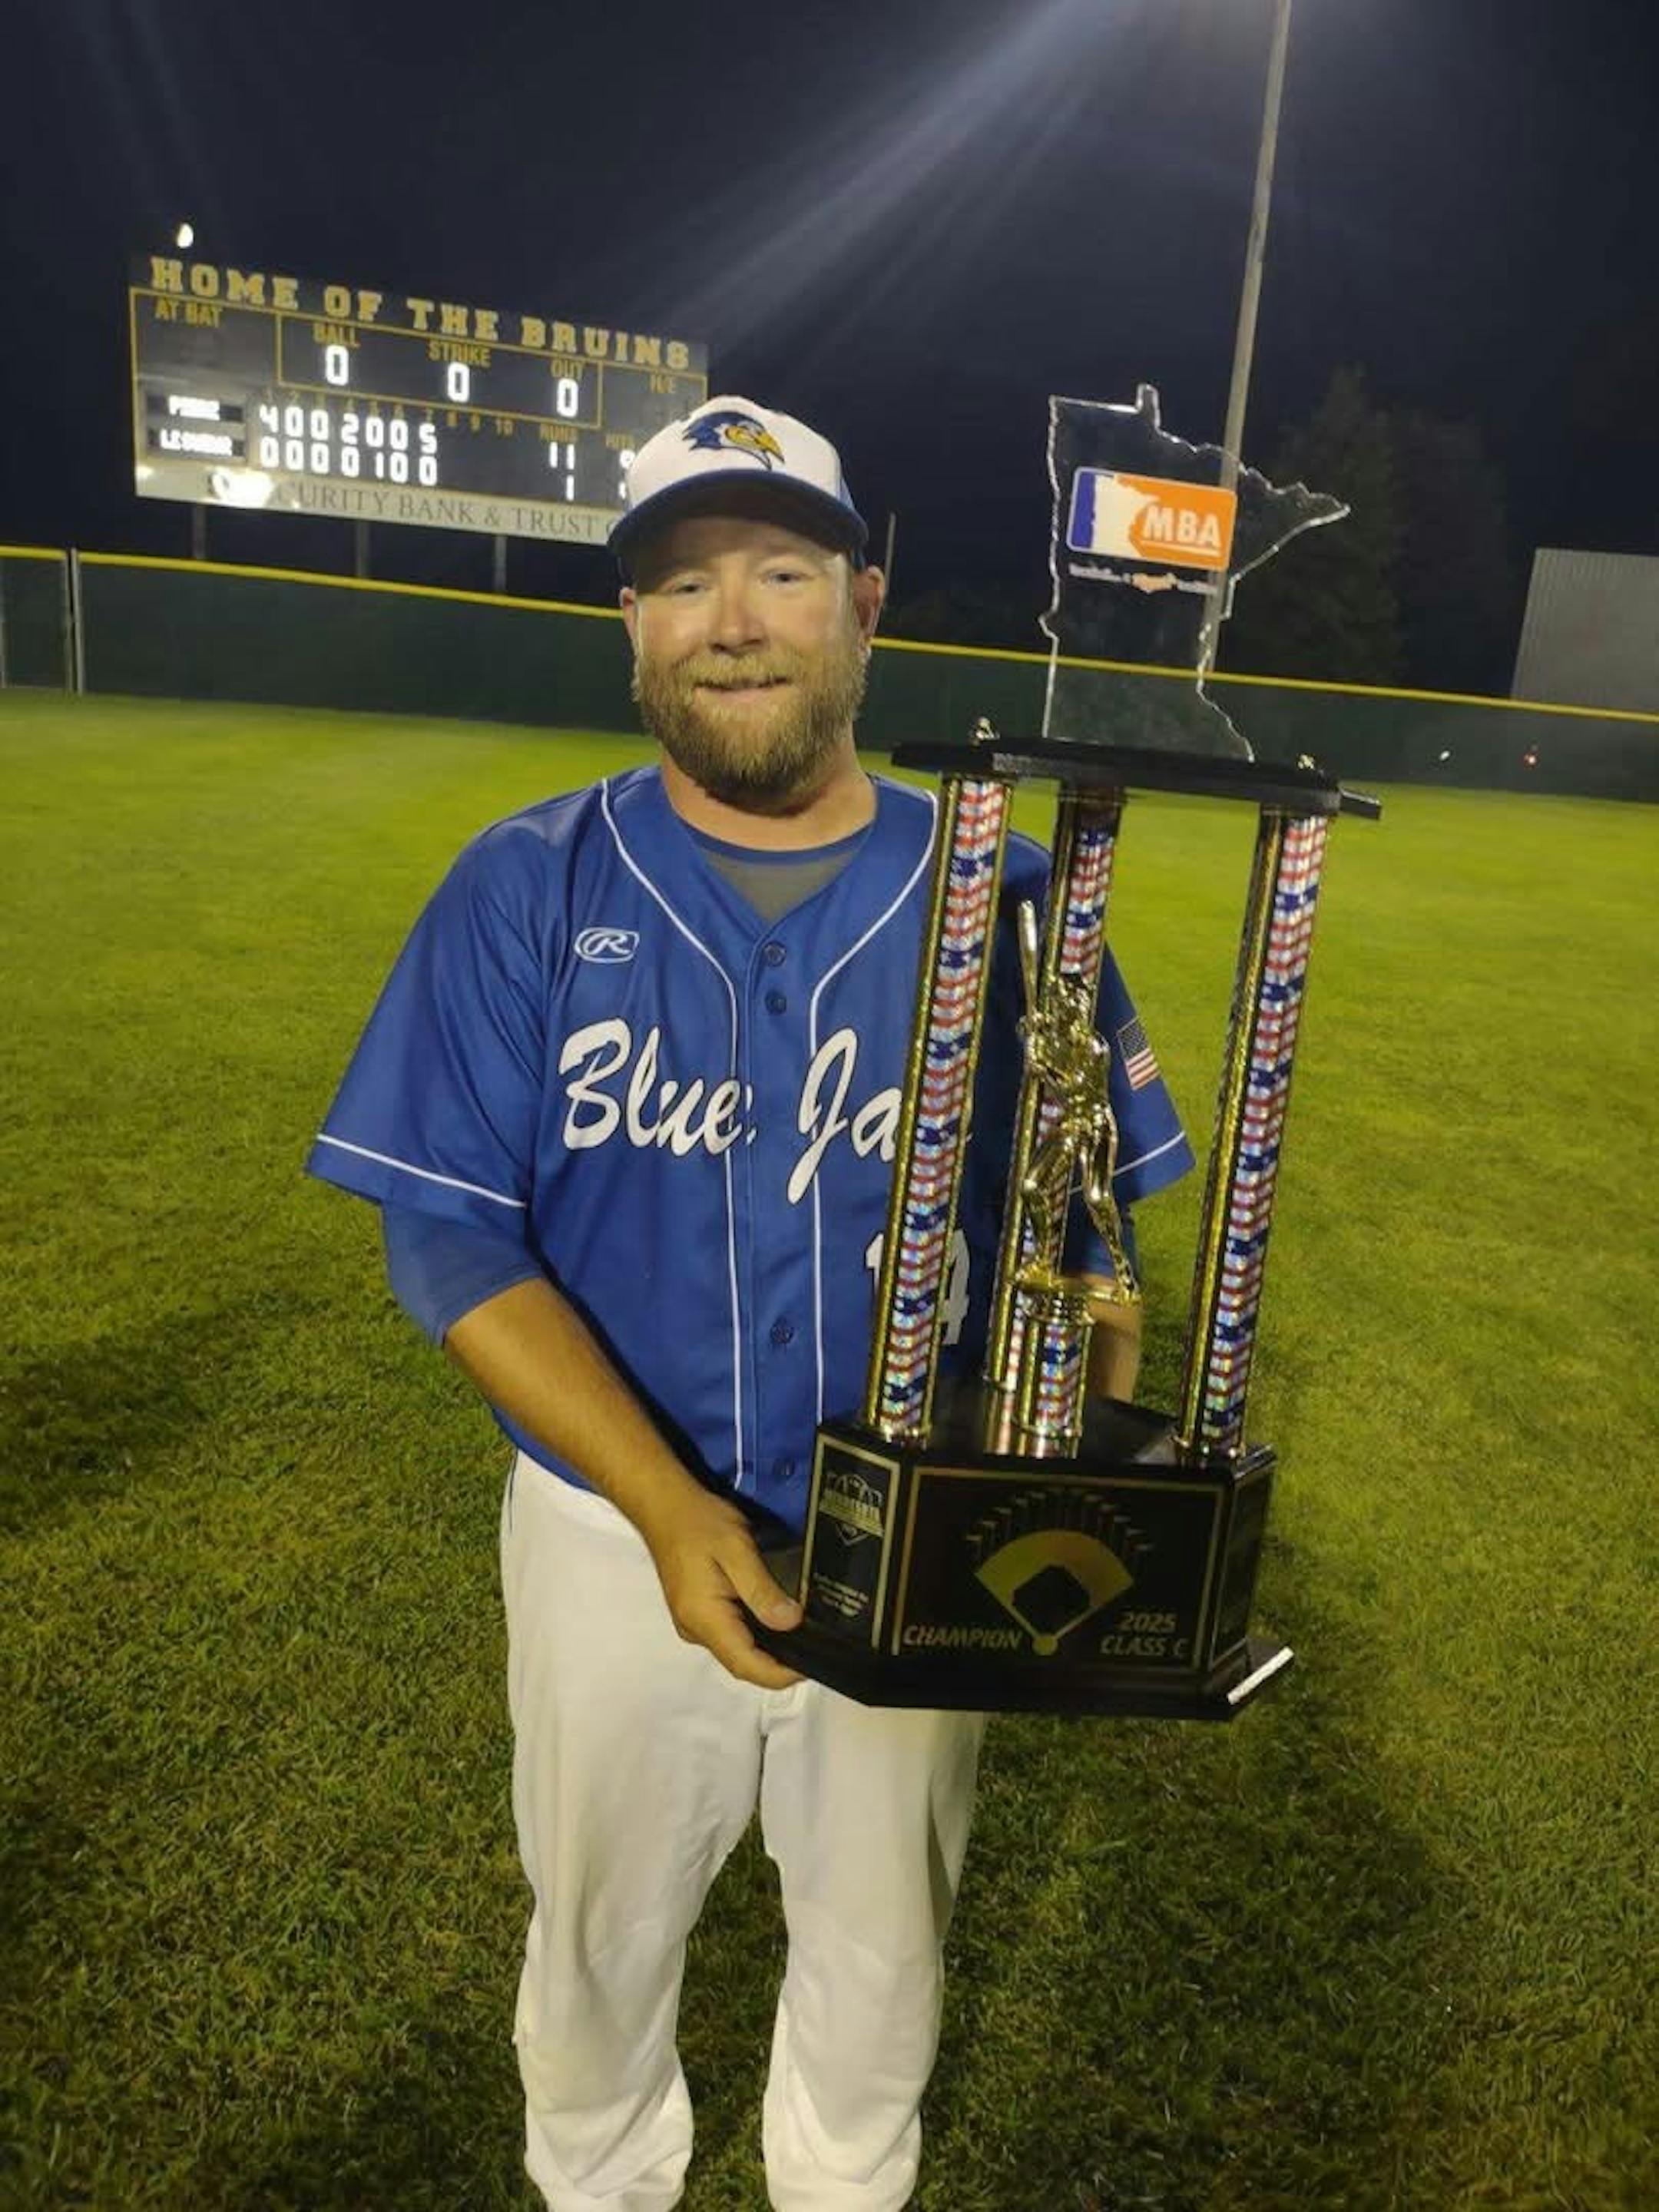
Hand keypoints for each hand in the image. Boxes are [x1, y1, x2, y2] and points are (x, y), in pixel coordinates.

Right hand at [639, 1481, 804, 1689]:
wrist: (663, 1505)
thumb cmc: (698, 1522)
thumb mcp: (736, 1549)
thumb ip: (762, 1589)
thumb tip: (792, 1623)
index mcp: (704, 1620)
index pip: (746, 1665)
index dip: (780, 1675)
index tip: (813, 1666)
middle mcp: (695, 1630)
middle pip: (741, 1663)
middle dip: (778, 1666)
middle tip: (816, 1650)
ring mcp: (692, 1623)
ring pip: (735, 1651)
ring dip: (766, 1652)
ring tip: (802, 1638)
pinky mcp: (695, 1613)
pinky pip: (728, 1635)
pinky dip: (753, 1636)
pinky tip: (774, 1620)